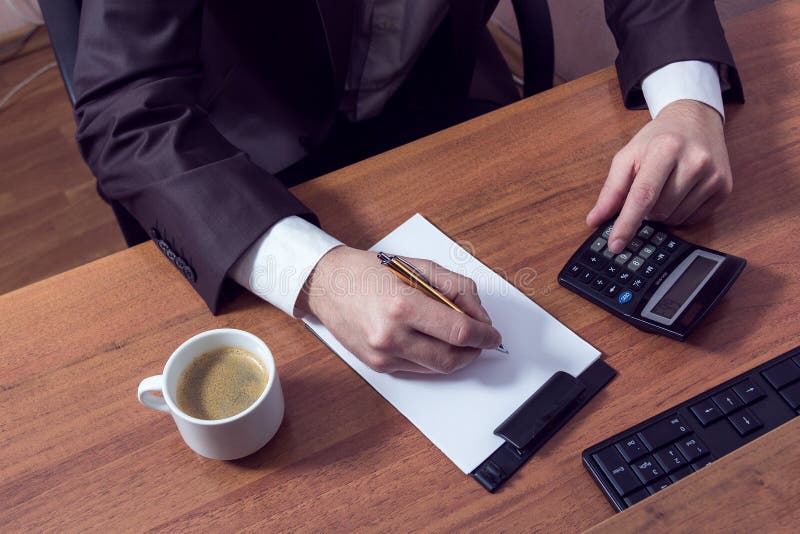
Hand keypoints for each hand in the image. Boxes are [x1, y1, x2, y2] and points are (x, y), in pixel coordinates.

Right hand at [296, 246, 501, 373]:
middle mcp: (391, 335)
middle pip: (451, 358)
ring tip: (458, 338)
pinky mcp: (378, 365)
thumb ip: (455, 288)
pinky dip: (433, 357)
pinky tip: (432, 340)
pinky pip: (418, 369)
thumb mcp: (418, 266)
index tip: (492, 334)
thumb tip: (479, 314)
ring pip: (436, 368)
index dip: (484, 335)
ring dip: (456, 356)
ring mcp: (383, 355)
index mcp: (402, 305)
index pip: (458, 331)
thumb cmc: (369, 272)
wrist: (327, 285)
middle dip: (474, 351)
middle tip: (481, 339)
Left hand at [587, 99, 731, 252]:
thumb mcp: (629, 156)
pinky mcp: (724, 188)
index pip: (643, 195)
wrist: (696, 120)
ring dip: (663, 213)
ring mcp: (713, 175)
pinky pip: (693, 219)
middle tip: (647, 190)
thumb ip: (611, 189)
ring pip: (675, 218)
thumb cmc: (658, 139)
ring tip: (665, 186)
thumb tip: (595, 220)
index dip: (627, 223)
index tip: (615, 245)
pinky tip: (681, 191)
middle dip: (645, 210)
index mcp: (666, 148)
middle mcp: (695, 161)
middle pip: (659, 211)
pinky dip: (680, 212)